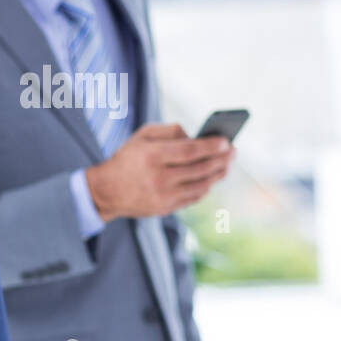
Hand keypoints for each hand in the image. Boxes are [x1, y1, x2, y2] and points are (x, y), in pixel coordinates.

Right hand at [84, 123, 233, 221]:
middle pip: (200, 169)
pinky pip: (193, 198)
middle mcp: (159, 178)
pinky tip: (212, 178)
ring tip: (227, 165)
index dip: (211, 147)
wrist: (107, 191)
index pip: (190, 151)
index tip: (226, 142)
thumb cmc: (128, 158)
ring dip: (218, 175)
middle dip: (221, 160)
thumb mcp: (142, 136)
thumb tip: (195, 136)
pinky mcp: (166, 209)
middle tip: (233, 151)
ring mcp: (163, 196)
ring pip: (201, 186)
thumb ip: (169, 131)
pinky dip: (206, 187)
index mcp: (152, 156)